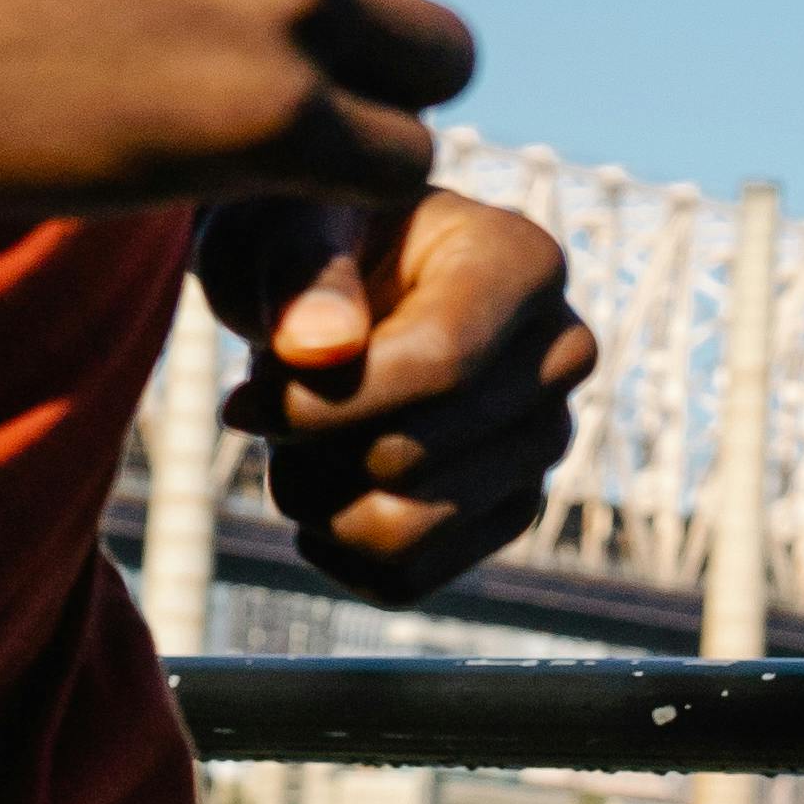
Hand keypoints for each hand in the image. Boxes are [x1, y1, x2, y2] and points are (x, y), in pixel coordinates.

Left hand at [209, 188, 598, 607]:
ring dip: (314, 504)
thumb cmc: (305, 236)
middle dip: (309, 449)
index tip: (242, 403)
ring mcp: (544, 439)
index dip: (324, 404)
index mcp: (526, 264)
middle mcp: (560, 355)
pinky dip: (335, 552)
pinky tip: (315, 492)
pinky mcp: (509, 508)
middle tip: (265, 408)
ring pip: (409, 530)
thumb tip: (320, 350)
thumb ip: (300, 270)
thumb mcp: (284, 224)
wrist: (326, 285)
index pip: (440, 366)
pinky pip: (407, 579)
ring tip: (289, 447)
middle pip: (414, 459)